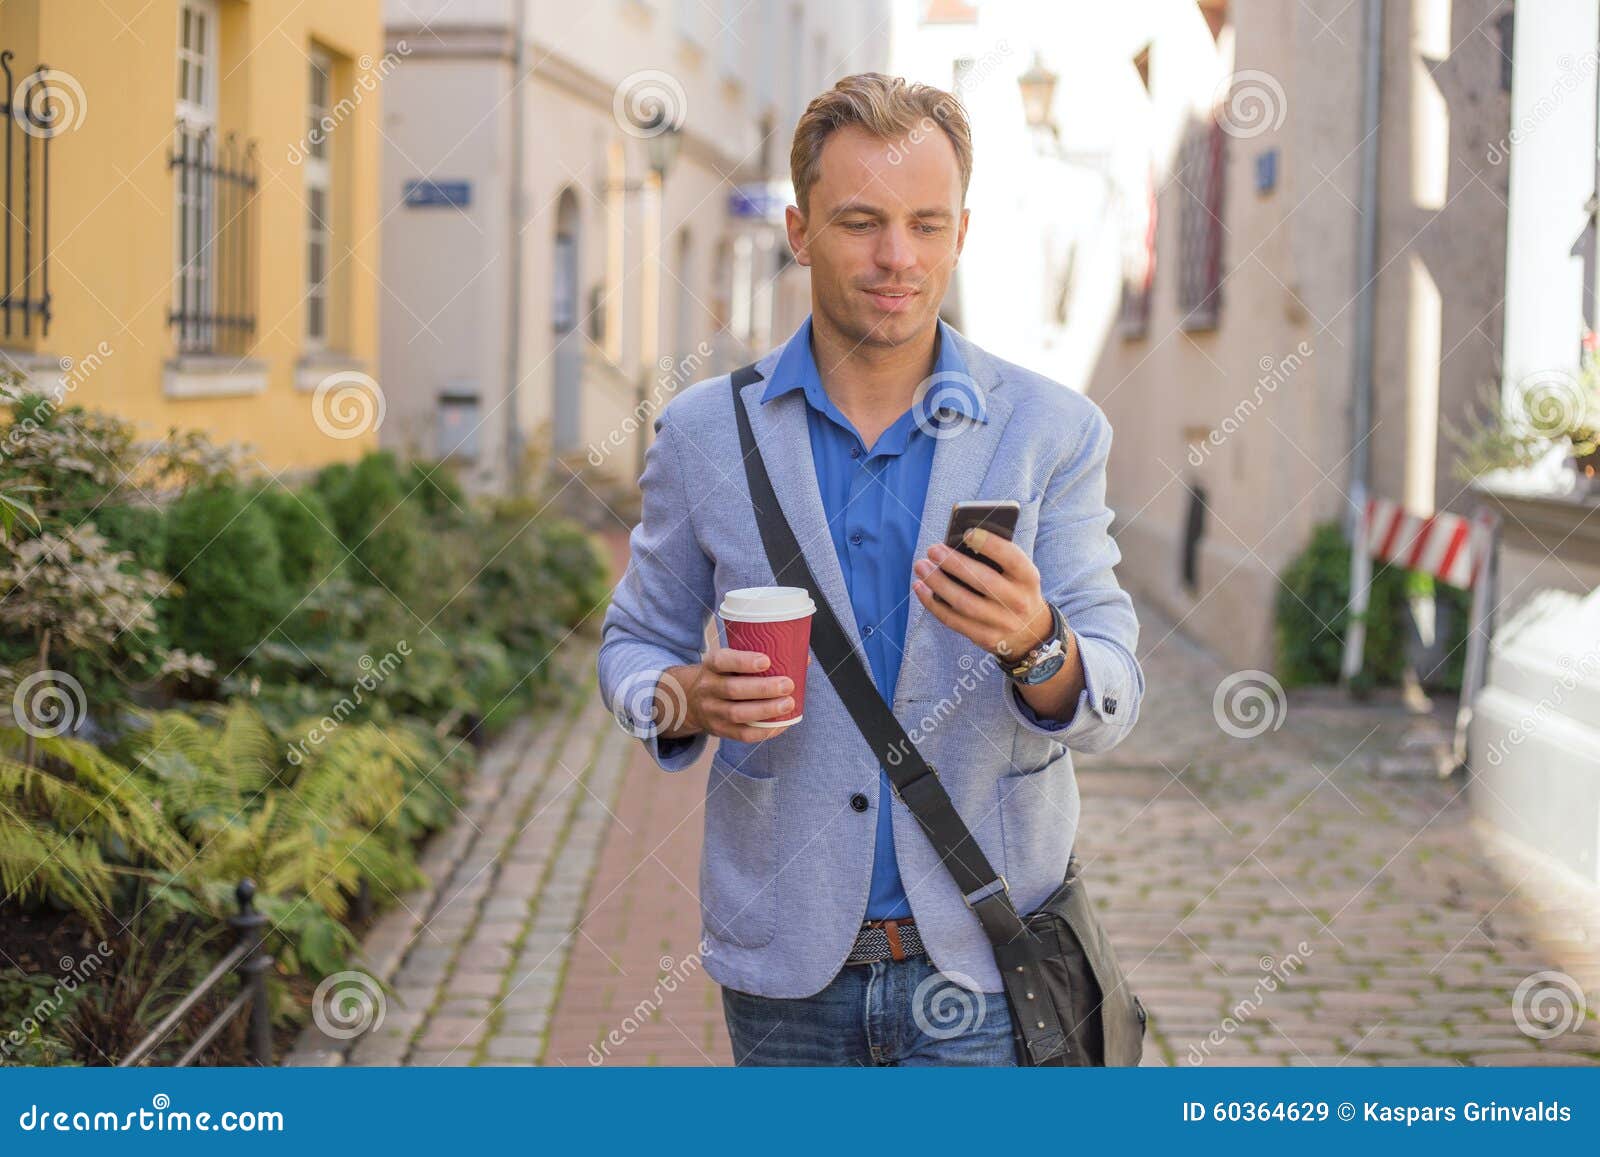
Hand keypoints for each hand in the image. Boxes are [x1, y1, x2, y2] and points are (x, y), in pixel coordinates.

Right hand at [657, 648, 795, 742]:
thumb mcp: (731, 660)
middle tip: (788, 685)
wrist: (692, 700)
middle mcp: (708, 687)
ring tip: (788, 704)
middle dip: (763, 688)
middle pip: (733, 689)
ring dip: (766, 710)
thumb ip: (761, 656)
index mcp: (711, 665)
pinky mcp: (720, 730)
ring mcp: (712, 711)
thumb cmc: (725, 675)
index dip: (743, 661)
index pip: (722, 661)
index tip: (766, 661)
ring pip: (738, 714)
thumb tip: (803, 659)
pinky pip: (742, 735)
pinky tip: (782, 724)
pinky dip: (764, 730)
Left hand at [911, 527, 1054, 661]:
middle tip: (933, 550)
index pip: (1012, 558)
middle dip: (955, 564)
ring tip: (921, 566)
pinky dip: (933, 603)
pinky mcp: (985, 638)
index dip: (990, 544)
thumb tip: (958, 543)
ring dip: (938, 583)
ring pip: (964, 602)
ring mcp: (1003, 623)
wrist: (1030, 630)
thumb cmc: (1013, 589)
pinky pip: (953, 620)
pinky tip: (920, 587)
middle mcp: (1019, 602)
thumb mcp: (1016, 573)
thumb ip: (996, 558)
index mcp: (1028, 578)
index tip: (967, 533)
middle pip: (984, 581)